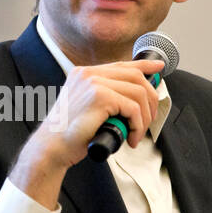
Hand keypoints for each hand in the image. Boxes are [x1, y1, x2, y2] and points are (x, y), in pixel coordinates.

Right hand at [10, 58, 162, 208]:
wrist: (52, 147)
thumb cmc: (69, 133)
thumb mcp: (88, 108)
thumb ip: (106, 97)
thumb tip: (134, 98)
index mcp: (84, 73)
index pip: (122, 65)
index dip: (144, 66)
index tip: (158, 69)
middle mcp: (88, 74)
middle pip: (135, 77)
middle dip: (150, 99)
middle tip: (148, 120)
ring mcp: (94, 83)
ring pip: (138, 93)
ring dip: (144, 117)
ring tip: (137, 133)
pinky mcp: (100, 97)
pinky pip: (133, 108)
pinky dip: (138, 125)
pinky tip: (131, 137)